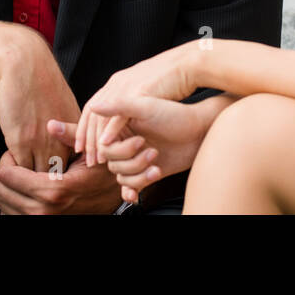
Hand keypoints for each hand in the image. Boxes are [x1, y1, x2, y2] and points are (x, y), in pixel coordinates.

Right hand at [0, 26, 81, 172]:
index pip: (75, 163)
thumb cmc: (39, 78)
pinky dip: (14, 168)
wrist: (23, 62)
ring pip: (39, 176)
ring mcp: (43, 142)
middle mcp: (62, 138)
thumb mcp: (63, 102)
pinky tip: (9, 160)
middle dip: (47, 180)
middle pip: (59, 174)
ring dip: (28, 176)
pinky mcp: (22, 141)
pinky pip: (20, 168)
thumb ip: (65, 125)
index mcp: (75, 129)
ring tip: (19, 172)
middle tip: (34, 179)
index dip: (62, 170)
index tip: (52, 171)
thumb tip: (62, 142)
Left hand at [0, 146, 122, 214]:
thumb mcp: (92, 151)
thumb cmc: (104, 175)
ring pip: (0, 203)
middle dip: (3, 173)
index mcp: (53, 190)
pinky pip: (9, 214)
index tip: (17, 154)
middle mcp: (43, 211)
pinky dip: (12, 201)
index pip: (5, 176)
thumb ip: (70, 135)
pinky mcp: (39, 225)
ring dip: (7, 187)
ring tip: (23, 177)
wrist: (114, 201)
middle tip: (16, 164)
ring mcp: (40, 221)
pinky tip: (26, 190)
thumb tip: (51, 124)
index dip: (7, 161)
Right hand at [52, 96, 207, 203]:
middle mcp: (124, 141)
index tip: (131, 143)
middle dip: (130, 159)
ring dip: (138, 173)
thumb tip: (95, 106)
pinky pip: (130, 186)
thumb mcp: (146, 106)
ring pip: (121, 175)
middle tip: (151, 150)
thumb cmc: (174, 115)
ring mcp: (134, 157)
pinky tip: (143, 186)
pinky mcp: (144, 171)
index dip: (112, 146)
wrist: (199, 132)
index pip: (102, 142)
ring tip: (156, 162)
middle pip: (110, 161)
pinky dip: (135, 188)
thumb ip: (119, 107)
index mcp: (119, 124)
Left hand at [73, 42, 198, 169]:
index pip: (91, 108)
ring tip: (96, 159)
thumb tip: (123, 117)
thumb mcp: (143, 88)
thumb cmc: (170, 79)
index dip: (84, 128)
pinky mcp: (138, 92)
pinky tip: (107, 144)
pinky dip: (110, 130)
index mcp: (116, 82)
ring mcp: (126, 87)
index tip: (81, 147)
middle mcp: (117, 84)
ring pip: (102, 116)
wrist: (187, 65)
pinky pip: (120, 114)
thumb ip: (129, 99)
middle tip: (86, 159)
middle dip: (86, 139)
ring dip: (96, 140)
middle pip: (92, 114)